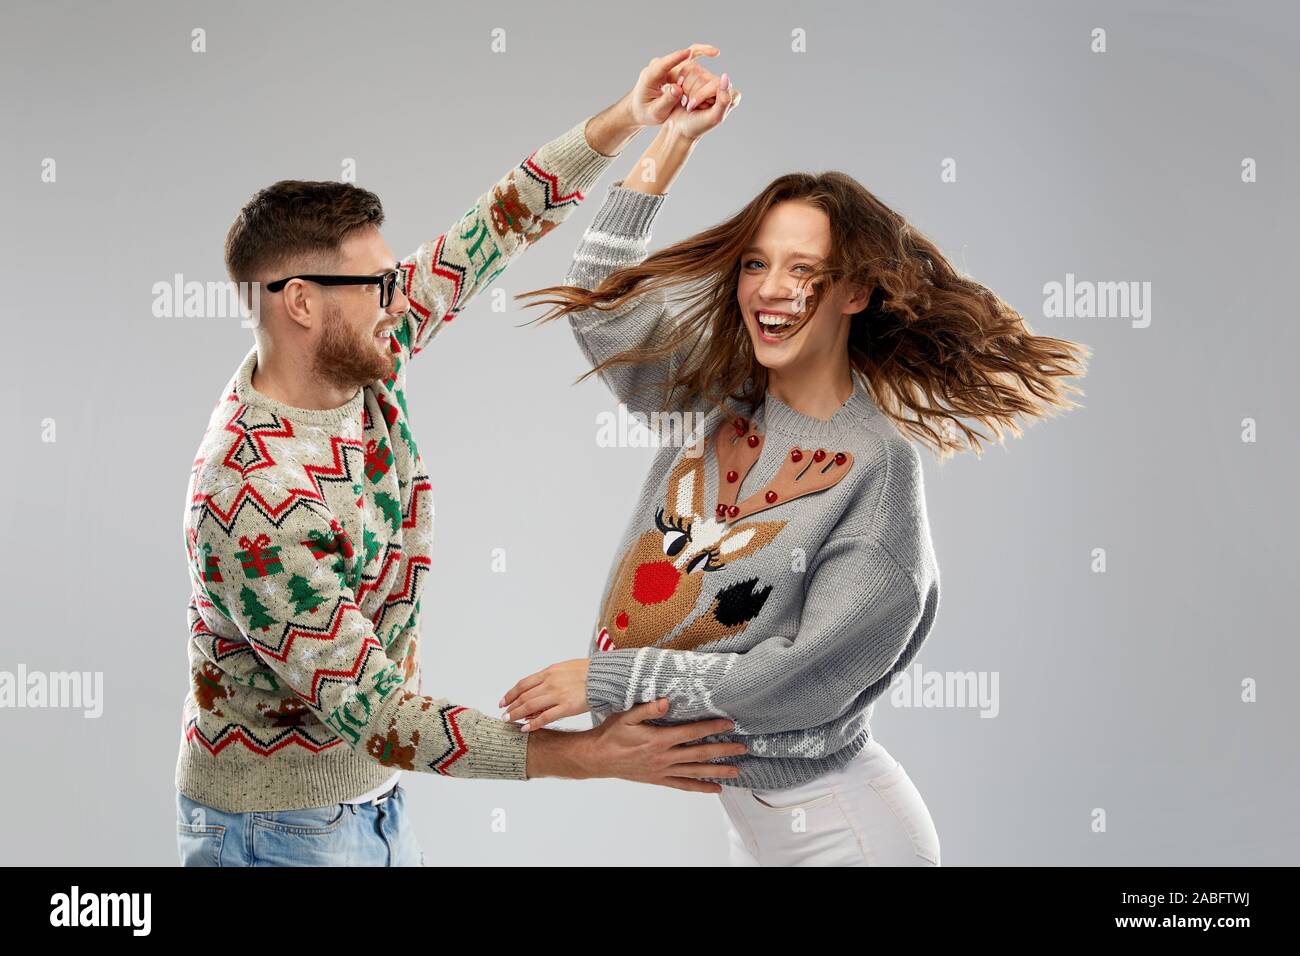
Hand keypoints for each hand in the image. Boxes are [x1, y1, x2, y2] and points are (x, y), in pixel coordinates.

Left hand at [499, 658, 589, 730]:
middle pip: (524, 696)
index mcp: (549, 672)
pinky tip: (526, 728)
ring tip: (510, 721)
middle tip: (504, 715)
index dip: (511, 693)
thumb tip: (539, 688)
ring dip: (517, 714)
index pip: (524, 684)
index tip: (504, 701)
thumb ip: (551, 678)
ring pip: (530, 706)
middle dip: (512, 706)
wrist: (605, 676)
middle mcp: (550, 683)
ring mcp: (557, 695)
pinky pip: (545, 717)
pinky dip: (533, 724)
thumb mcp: (565, 668)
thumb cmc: (589, 671)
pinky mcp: (566, 707)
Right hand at [586, 699, 746, 791]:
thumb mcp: (626, 716)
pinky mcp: (659, 779)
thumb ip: (647, 709)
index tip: (729, 724)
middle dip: (723, 750)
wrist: (598, 758)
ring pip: (695, 772)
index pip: (691, 733)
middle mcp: (664, 757)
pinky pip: (683, 785)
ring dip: (717, 771)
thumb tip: (666, 702)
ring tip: (736, 771)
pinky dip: (700, 787)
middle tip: (742, 748)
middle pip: (699, 754)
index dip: (711, 727)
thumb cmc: (611, 734)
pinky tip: (715, 788)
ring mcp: (662, 770)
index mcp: (659, 740)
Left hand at [627, 43, 720, 127]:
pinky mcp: (672, 67)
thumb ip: (666, 101)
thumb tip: (678, 89)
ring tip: (715, 54)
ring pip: (686, 59)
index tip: (688, 52)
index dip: (676, 58)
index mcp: (650, 76)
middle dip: (696, 61)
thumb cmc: (646, 112)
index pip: (663, 65)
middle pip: (679, 61)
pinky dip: (700, 55)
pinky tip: (714, 53)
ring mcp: (665, 66)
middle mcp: (658, 67)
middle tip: (714, 55)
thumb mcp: (655, 113)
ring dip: (701, 59)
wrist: (639, 108)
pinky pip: (688, 59)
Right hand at [664, 65, 740, 142]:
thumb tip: (725, 78)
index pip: (716, 82)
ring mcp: (708, 79)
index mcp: (731, 95)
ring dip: (687, 90)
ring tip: (689, 103)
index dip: (703, 95)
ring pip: (693, 72)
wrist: (679, 128)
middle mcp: (722, 85)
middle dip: (694, 94)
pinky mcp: (696, 76)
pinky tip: (683, 95)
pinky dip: (681, 84)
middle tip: (693, 108)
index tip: (700, 109)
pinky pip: (686, 71)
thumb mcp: (713, 118)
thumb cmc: (696, 126)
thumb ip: (724, 100)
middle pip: (703, 76)